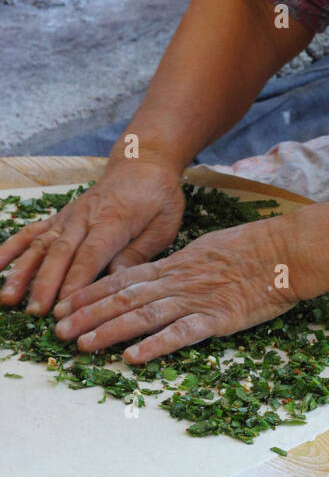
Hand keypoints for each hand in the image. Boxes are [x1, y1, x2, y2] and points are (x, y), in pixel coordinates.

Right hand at [0, 159, 185, 315]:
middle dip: (46, 284)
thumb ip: (139, 252)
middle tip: (36, 312)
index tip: (66, 306)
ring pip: (40, 244)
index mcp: (114, 219)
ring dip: (23, 272)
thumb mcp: (164, 224)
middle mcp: (85, 217)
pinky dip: (10, 249)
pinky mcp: (58, 217)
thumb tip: (117, 281)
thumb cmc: (158, 197)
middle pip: (61, 252)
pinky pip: (31, 232)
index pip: (92, 254)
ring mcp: (68, 216)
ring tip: (8, 298)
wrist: (142, 163)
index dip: (77, 280)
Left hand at [51, 215, 297, 362]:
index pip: (125, 278)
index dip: (93, 293)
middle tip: (59, 331)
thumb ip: (184, 265)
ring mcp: (197, 299)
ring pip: (144, 315)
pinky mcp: (218, 318)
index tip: (67, 304)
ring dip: (110, 330)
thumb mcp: (210, 248)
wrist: (287, 251)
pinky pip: (180, 333)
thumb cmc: (255, 248)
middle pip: (125, 297)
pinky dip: (155, 345)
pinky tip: (133, 358)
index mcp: (178, 264)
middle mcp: (179, 281)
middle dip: (88, 314)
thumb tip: (162, 276)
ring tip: (83, 345)